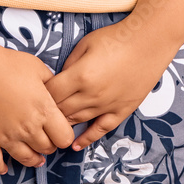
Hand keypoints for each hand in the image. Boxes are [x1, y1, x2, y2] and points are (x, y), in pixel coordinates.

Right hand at [0, 42, 75, 174]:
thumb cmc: (7, 63)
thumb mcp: (37, 67)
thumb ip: (52, 84)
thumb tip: (57, 94)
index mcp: (43, 109)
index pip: (65, 138)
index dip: (64, 134)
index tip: (60, 129)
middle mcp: (28, 128)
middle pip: (47, 149)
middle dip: (50, 144)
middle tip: (46, 136)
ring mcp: (6, 137)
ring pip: (27, 159)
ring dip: (33, 158)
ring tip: (34, 155)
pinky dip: (1, 167)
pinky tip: (5, 166)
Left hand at [42, 20, 174, 150]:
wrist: (148, 42)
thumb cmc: (116, 38)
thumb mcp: (86, 44)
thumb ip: (70, 62)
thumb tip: (61, 77)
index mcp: (80, 76)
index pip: (52, 94)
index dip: (41, 95)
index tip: (36, 94)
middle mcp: (91, 95)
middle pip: (62, 111)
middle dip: (49, 112)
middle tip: (40, 112)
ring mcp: (107, 106)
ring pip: (77, 121)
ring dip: (63, 125)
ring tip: (52, 128)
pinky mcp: (121, 111)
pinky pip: (100, 130)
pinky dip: (87, 139)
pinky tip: (75, 144)